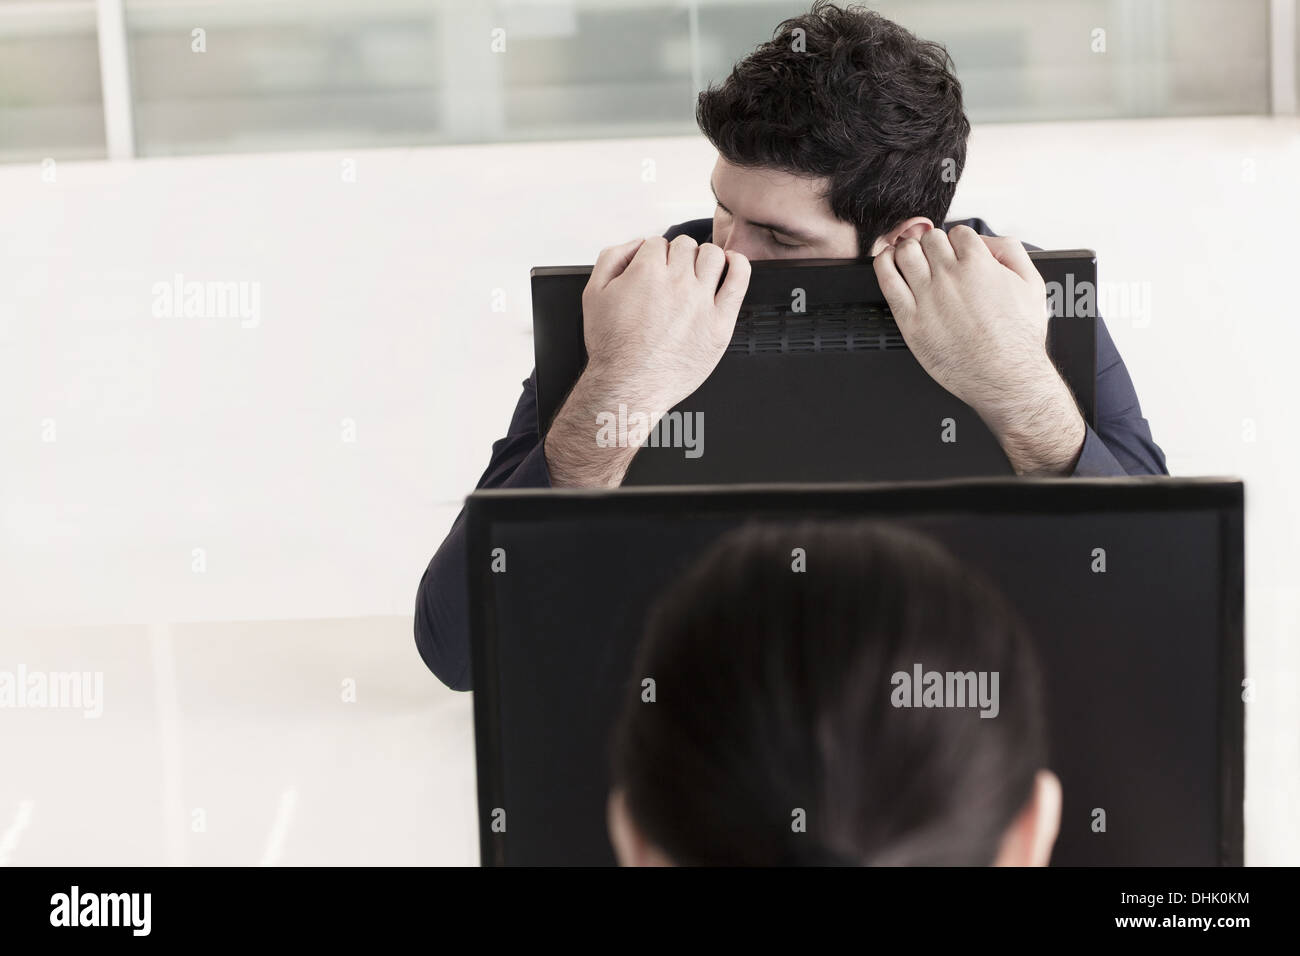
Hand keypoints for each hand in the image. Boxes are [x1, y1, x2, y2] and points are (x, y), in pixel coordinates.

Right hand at [544, 235, 749, 486]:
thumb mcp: (593, 294)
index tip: (654, 271)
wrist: (629, 385)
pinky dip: (738, 265)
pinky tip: (731, 267)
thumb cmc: (612, 347)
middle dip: (677, 257)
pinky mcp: (721, 322)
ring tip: (698, 274)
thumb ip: (612, 258)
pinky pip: (740, 279)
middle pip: (686, 246)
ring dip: (704, 259)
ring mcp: (701, 301)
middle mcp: (677, 282)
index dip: (654, 256)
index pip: (659, 243)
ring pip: (713, 256)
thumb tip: (636, 244)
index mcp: (647, 272)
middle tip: (672, 278)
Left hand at [873, 226, 1085, 474]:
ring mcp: (927, 298)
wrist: (1006, 377)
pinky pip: (887, 279)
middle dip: (933, 244)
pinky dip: (883, 264)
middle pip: (929, 239)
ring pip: (905, 252)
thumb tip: (984, 239)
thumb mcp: (1032, 283)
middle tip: (935, 257)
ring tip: (912, 259)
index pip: (957, 232)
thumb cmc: (1018, 339)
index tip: (957, 252)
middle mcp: (950, 277)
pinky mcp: (910, 320)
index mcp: (978, 265)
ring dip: (908, 250)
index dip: (958, 241)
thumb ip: (1009, 251)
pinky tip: (888, 263)